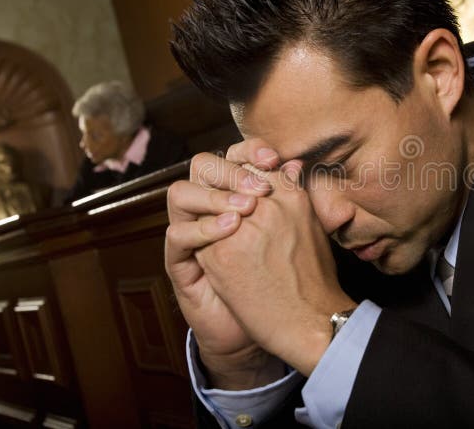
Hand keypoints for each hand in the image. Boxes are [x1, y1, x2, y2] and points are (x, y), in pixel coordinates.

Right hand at [164, 140, 281, 388]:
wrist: (272, 324)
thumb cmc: (284, 274)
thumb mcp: (291, 231)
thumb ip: (291, 197)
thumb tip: (295, 164)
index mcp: (236, 194)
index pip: (231, 155)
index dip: (249, 149)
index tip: (273, 158)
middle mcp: (209, 208)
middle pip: (202, 166)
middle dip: (230, 171)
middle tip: (259, 188)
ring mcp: (192, 233)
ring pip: (181, 193)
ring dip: (213, 196)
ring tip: (245, 209)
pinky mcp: (180, 261)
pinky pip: (177, 234)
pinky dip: (203, 228)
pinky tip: (231, 229)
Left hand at [195, 161, 357, 376]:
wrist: (311, 323)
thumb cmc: (314, 279)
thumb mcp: (311, 228)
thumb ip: (294, 194)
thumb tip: (288, 165)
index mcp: (290, 195)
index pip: (253, 164)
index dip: (241, 170)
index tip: (241, 186)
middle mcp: (266, 205)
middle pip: (221, 173)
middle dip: (213, 185)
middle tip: (218, 206)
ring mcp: (241, 228)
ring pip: (204, 203)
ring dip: (206, 216)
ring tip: (218, 235)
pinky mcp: (220, 254)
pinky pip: (196, 237)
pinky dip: (202, 247)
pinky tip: (218, 263)